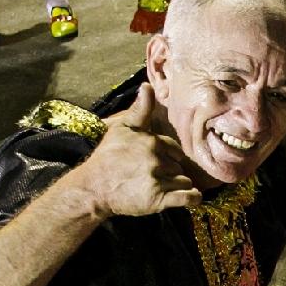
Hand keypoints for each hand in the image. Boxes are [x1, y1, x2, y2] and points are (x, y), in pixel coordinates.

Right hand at [72, 83, 201, 216]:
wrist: (93, 188)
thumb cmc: (107, 158)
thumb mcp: (121, 129)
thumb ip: (140, 111)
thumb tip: (147, 86)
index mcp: (150, 141)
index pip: (174, 149)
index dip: (168, 156)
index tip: (154, 163)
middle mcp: (155, 158)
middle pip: (179, 166)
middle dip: (170, 172)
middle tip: (151, 177)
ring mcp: (157, 179)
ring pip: (184, 181)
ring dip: (177, 186)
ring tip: (158, 188)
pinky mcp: (158, 199)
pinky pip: (189, 198)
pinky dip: (192, 199)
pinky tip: (188, 199)